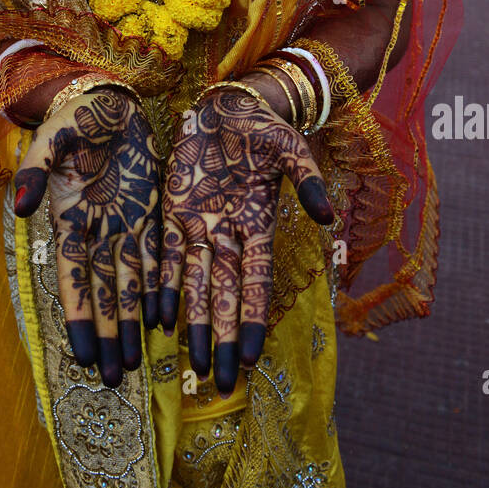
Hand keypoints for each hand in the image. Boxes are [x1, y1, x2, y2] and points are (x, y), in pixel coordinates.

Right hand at [13, 87, 159, 387]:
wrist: (109, 97)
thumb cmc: (75, 117)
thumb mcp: (52, 137)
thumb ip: (35, 170)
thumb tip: (21, 208)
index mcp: (68, 216)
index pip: (73, 276)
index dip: (79, 315)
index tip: (81, 353)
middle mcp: (96, 229)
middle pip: (102, 290)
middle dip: (106, 334)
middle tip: (112, 377)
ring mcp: (123, 223)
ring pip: (128, 282)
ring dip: (130, 322)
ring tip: (133, 363)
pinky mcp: (149, 212)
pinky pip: (154, 257)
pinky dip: (157, 289)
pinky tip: (161, 320)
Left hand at [160, 87, 333, 395]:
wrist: (230, 104)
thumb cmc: (265, 127)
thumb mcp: (290, 149)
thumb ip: (307, 181)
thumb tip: (328, 214)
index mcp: (259, 224)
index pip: (256, 282)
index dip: (253, 319)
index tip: (251, 356)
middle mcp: (229, 234)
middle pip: (225, 296)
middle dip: (222, 339)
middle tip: (218, 383)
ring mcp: (200, 225)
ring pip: (196, 285)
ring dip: (194, 325)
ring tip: (192, 366)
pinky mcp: (174, 211)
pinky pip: (168, 257)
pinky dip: (165, 288)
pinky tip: (160, 321)